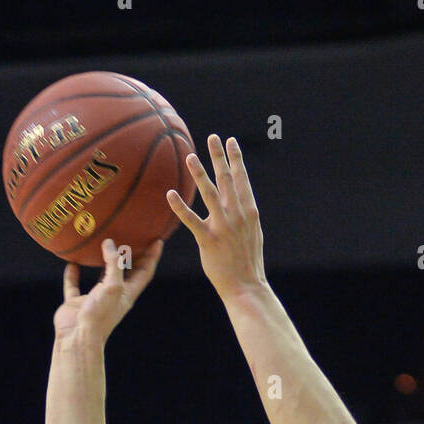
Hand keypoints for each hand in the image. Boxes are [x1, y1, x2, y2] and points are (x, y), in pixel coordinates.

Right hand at [53, 237, 162, 348]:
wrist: (78, 339)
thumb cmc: (99, 315)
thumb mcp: (112, 286)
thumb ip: (114, 264)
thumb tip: (110, 243)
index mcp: (127, 294)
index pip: (144, 272)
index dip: (152, 256)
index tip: (157, 239)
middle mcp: (113, 295)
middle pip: (126, 272)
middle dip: (131, 255)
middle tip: (133, 235)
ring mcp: (95, 299)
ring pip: (101, 276)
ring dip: (103, 261)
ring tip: (103, 242)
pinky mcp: (77, 302)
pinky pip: (74, 284)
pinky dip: (73, 274)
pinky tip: (72, 261)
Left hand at [166, 134, 266, 300]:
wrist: (247, 286)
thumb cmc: (248, 263)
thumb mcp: (252, 235)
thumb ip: (245, 216)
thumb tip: (241, 203)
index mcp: (249, 212)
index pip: (242, 180)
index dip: (236, 159)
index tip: (231, 142)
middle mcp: (238, 215)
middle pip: (228, 180)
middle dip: (220, 157)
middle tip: (213, 137)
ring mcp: (224, 227)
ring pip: (210, 194)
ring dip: (200, 174)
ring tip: (191, 156)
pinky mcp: (209, 240)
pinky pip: (192, 220)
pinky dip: (180, 207)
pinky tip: (170, 194)